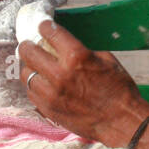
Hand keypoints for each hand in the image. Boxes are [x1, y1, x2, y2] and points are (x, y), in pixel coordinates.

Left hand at [17, 21, 148, 144]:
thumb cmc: (119, 89)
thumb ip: (83, 51)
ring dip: (30, 67)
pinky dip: (35, 86)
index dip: (44, 26)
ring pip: (26, 74)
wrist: (121, 122)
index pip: (50, 33)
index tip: (43, 26)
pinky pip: (31, 93)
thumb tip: (65, 47)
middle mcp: (60, 74)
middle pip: (29, 52)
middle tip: (30, 45)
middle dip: (28, 45)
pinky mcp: (49, 109)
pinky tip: (41, 84)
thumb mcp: (106, 60)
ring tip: (35, 67)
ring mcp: (51, 94)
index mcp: (77, 56)